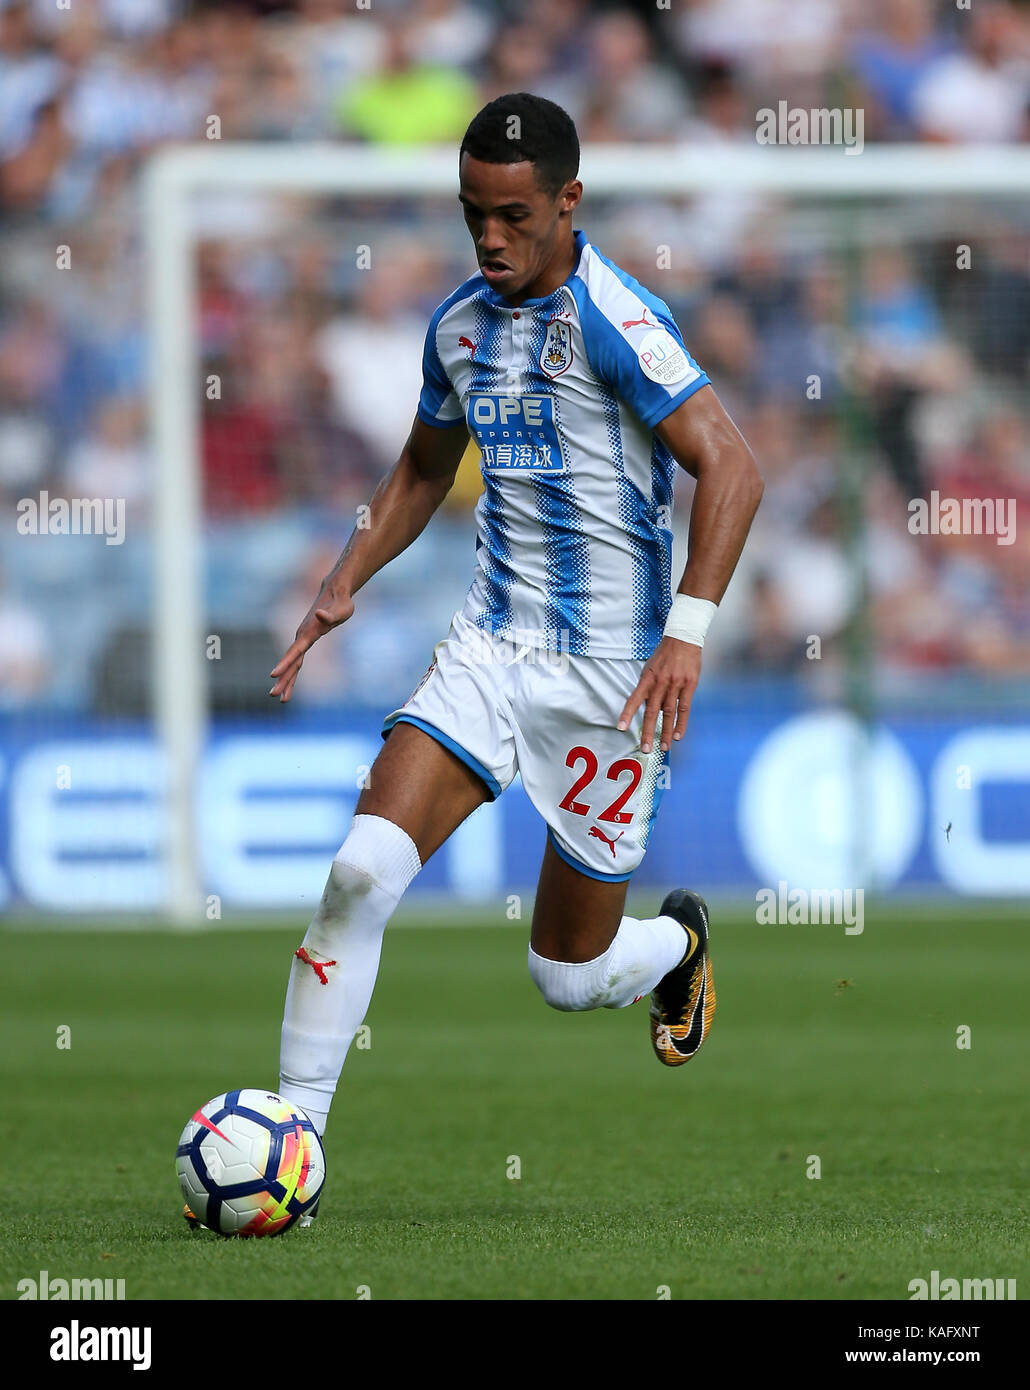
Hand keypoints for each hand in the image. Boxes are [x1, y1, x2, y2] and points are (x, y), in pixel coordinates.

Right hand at [268, 588, 354, 703]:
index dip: (285, 664)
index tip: (273, 675)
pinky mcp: (306, 641)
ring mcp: (303, 639)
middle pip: (291, 662)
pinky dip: (293, 673)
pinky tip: (289, 684)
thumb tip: (320, 614)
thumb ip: (330, 615)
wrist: (335, 593)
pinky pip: (298, 661)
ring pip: (293, 664)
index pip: (295, 651)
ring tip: (280, 698)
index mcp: (309, 632)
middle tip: (274, 696)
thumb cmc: (341, 603)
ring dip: (286, 681)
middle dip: (283, 680)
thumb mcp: (341, 610)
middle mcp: (302, 636)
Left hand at [617, 636, 701, 753]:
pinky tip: (679, 735)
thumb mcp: (650, 667)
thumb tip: (649, 706)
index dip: (627, 714)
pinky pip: (684, 708)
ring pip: (669, 713)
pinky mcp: (689, 685)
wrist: (683, 638)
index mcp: (647, 678)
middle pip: (652, 712)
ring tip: (664, 747)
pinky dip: (681, 723)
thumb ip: (648, 686)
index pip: (634, 699)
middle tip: (646, 748)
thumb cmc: (665, 654)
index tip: (621, 728)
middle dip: (648, 732)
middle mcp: (660, 683)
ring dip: (666, 732)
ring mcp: (675, 685)